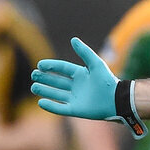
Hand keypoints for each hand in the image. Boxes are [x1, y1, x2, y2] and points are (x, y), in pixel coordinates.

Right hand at [31, 37, 147, 138]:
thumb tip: (73, 39)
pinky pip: (60, 108)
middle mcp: (77, 86)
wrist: (116, 100)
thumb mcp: (96, 64)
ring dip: (45, 91)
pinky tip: (41, 102)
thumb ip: (85, 52)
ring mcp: (76, 99)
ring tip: (34, 87)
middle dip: (45, 78)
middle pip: (57, 81)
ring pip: (56, 94)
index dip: (51, 66)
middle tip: (33, 75)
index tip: (39, 65)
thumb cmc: (107, 81)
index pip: (62, 68)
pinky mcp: (76, 110)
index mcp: (81, 74)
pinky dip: (50, 106)